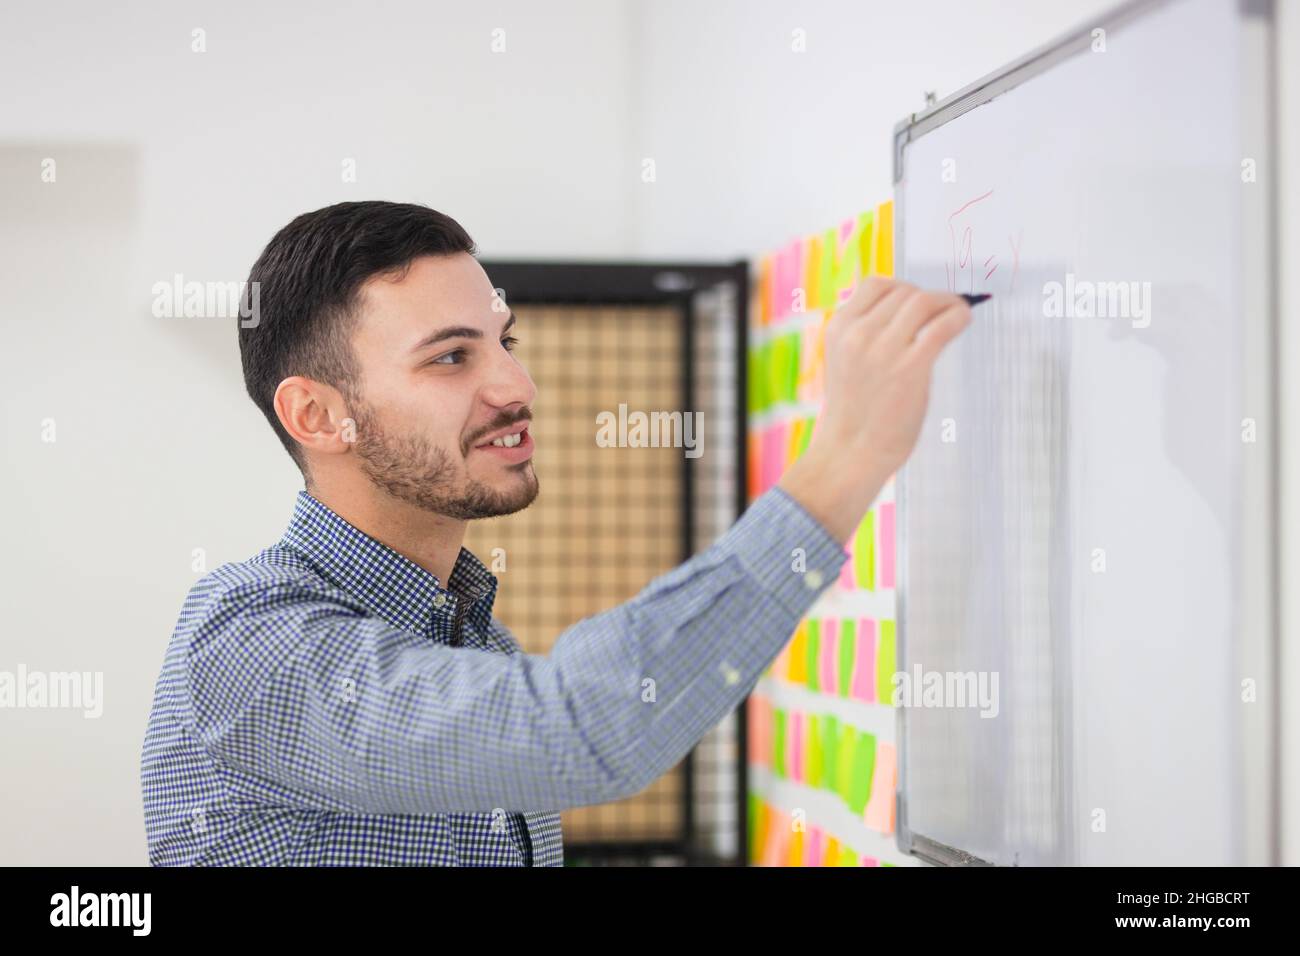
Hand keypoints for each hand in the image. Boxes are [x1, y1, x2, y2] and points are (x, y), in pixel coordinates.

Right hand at [778, 276, 971, 541]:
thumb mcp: (845, 363)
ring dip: (947, 303)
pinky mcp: (910, 367)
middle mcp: (858, 333)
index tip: (916, 304)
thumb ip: (866, 337)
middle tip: (942, 314)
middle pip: (904, 292)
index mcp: (839, 329)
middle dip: (928, 298)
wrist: (849, 454)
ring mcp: (883, 349)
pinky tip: (964, 321)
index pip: (875, 285)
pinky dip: (959, 316)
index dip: (902, 289)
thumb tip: (911, 314)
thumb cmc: (853, 414)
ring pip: (924, 301)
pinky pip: (943, 326)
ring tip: (957, 314)